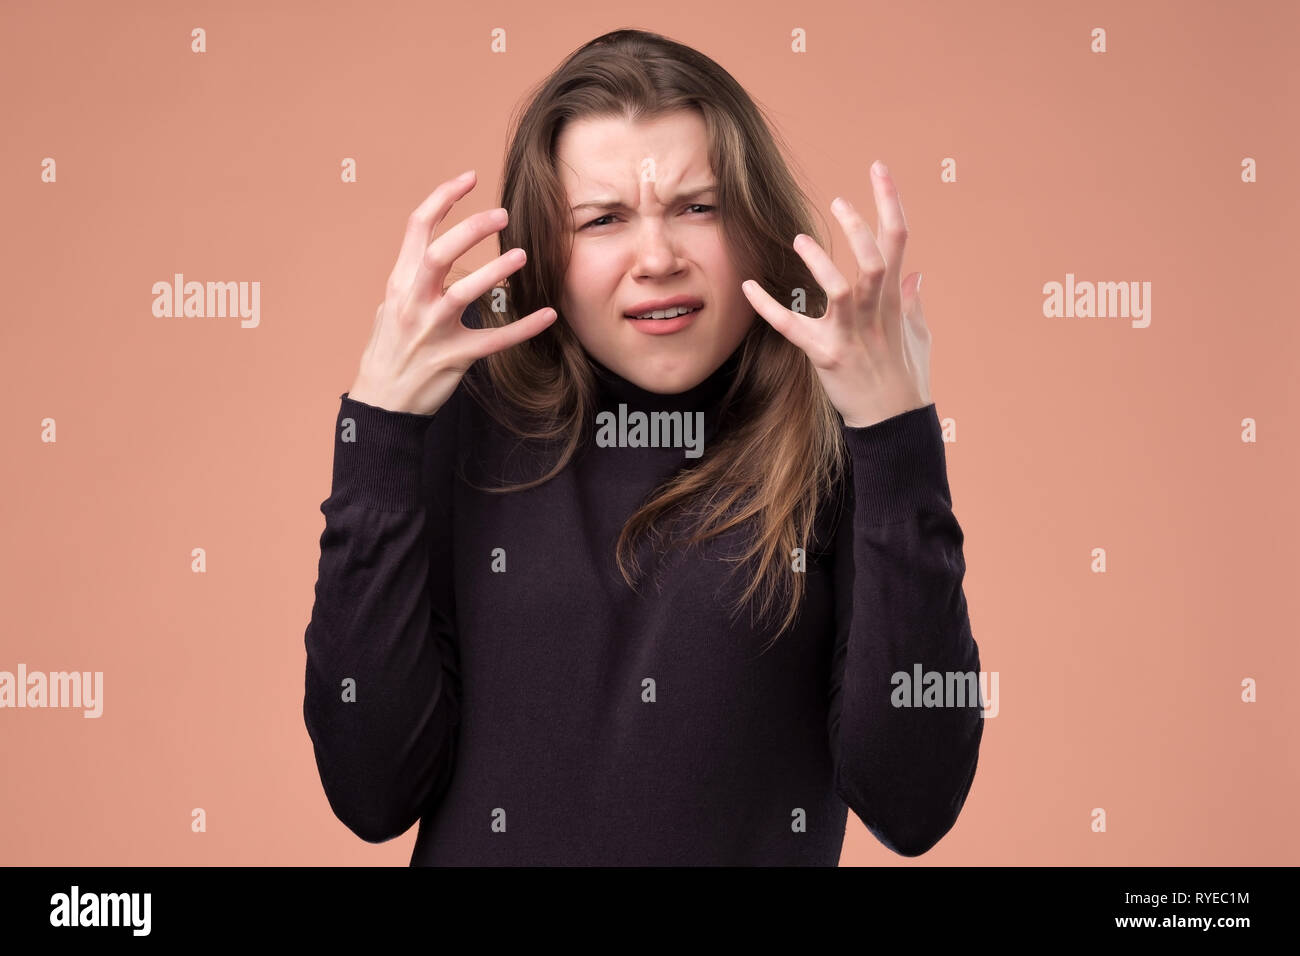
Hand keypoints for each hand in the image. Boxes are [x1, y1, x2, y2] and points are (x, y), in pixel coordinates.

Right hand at [348, 170, 556, 414]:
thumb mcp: (390, 306)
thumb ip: (411, 279)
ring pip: (464, 293)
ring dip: (495, 272)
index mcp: (400, 282)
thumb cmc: (389, 350)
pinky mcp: (454, 357)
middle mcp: (413, 301)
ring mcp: (433, 330)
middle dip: (471, 228)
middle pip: (439, 252)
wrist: (381, 402)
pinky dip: (523, 327)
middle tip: (504, 214)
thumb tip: (430, 254)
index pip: (417, 227)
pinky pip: (494, 340)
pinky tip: (548, 314)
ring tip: (522, 256)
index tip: (470, 178)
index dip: (443, 198)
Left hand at [741, 160, 931, 427]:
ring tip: (799, 239)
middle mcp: (875, 312)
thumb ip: (913, 302)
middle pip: (874, 259)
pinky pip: (793, 327)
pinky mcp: (825, 355)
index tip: (878, 169)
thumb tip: (917, 274)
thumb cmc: (906, 378)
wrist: (894, 422)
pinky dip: (769, 307)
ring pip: (840, 290)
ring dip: (820, 264)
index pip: (898, 240)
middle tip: (840, 200)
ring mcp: (851, 334)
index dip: (889, 201)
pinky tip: (750, 287)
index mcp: (895, 299)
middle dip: (859, 227)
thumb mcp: (918, 336)